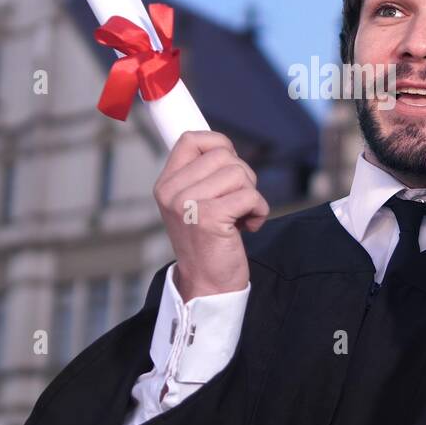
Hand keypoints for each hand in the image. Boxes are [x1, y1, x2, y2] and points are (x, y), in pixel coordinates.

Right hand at [153, 131, 268, 302]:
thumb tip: (225, 148)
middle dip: (242, 176)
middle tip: (237, 203)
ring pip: (239, 173)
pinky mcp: (209, 217)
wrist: (208, 285)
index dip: (219, 144)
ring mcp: (188, 204)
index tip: (229, 167)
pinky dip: (259, 210)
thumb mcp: (194, 204)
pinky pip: (250, 195)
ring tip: (240, 216)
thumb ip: (203, 175)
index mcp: (166, 184)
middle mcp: (172, 192)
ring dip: (251, 195)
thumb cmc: (208, 243)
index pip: (191, 139)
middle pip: (223, 155)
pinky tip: (249, 226)